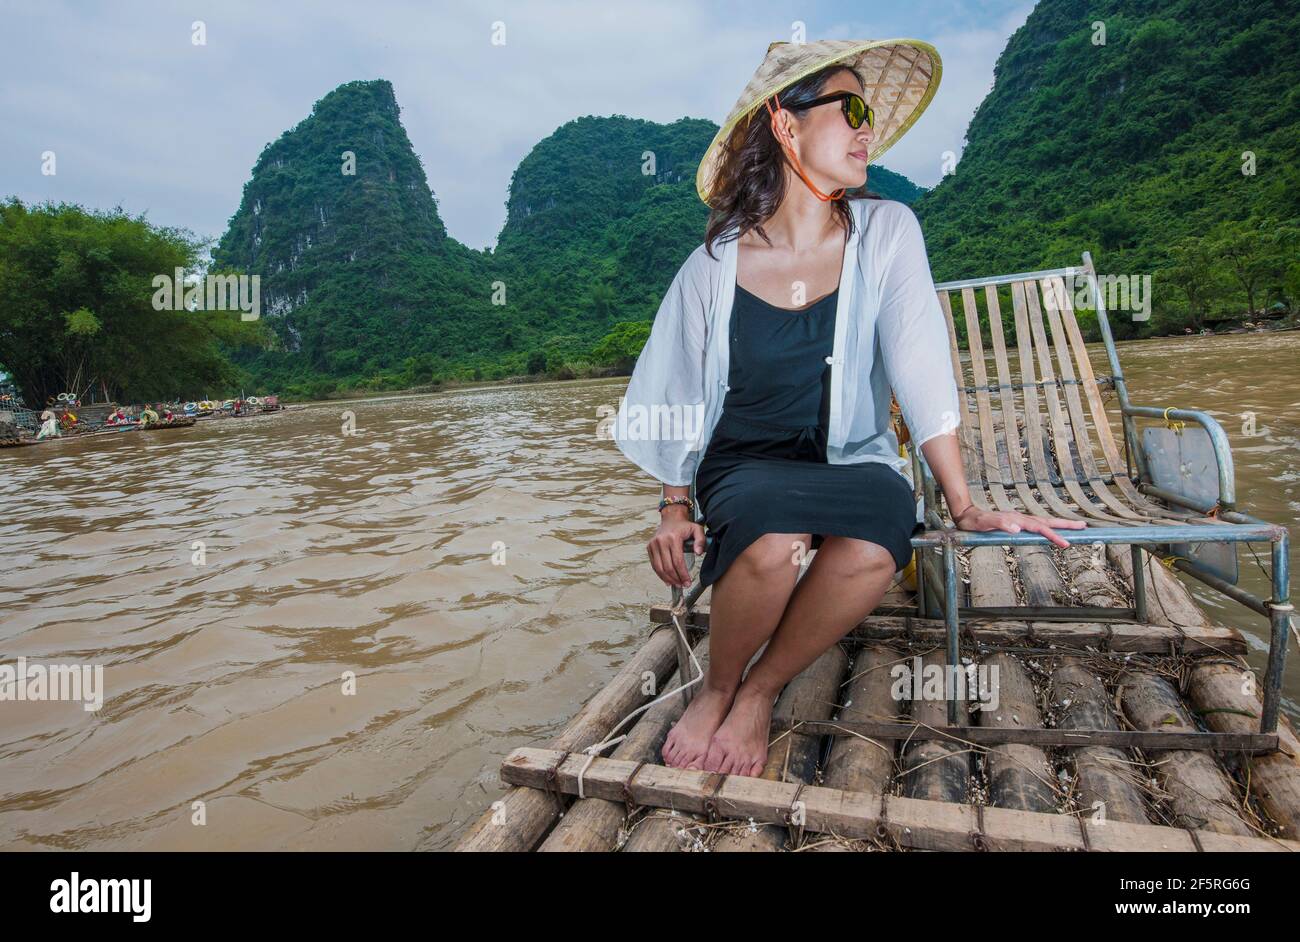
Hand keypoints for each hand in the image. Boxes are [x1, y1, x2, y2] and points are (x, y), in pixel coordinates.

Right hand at [648, 508, 704, 587]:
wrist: (671, 518)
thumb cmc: (684, 526)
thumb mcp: (697, 530)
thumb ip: (701, 541)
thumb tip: (698, 553)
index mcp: (673, 537)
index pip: (677, 561)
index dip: (683, 574)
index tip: (688, 582)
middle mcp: (661, 541)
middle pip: (668, 566)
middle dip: (676, 579)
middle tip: (683, 585)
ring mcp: (653, 544)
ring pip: (659, 568)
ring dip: (668, 579)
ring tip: (676, 584)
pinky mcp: (650, 547)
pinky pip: (654, 565)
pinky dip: (660, 574)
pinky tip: (667, 580)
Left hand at [952, 504, 1085, 548]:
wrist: (966, 515)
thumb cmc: (974, 522)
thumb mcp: (984, 524)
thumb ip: (1000, 524)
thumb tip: (1017, 528)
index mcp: (1017, 520)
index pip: (1039, 528)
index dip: (1053, 535)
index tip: (1066, 543)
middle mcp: (1021, 518)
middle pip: (1047, 521)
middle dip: (1065, 525)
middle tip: (1084, 527)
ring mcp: (1019, 520)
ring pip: (1043, 522)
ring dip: (1059, 525)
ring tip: (1075, 526)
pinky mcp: (1016, 523)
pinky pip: (1036, 525)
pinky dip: (1047, 526)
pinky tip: (1051, 529)